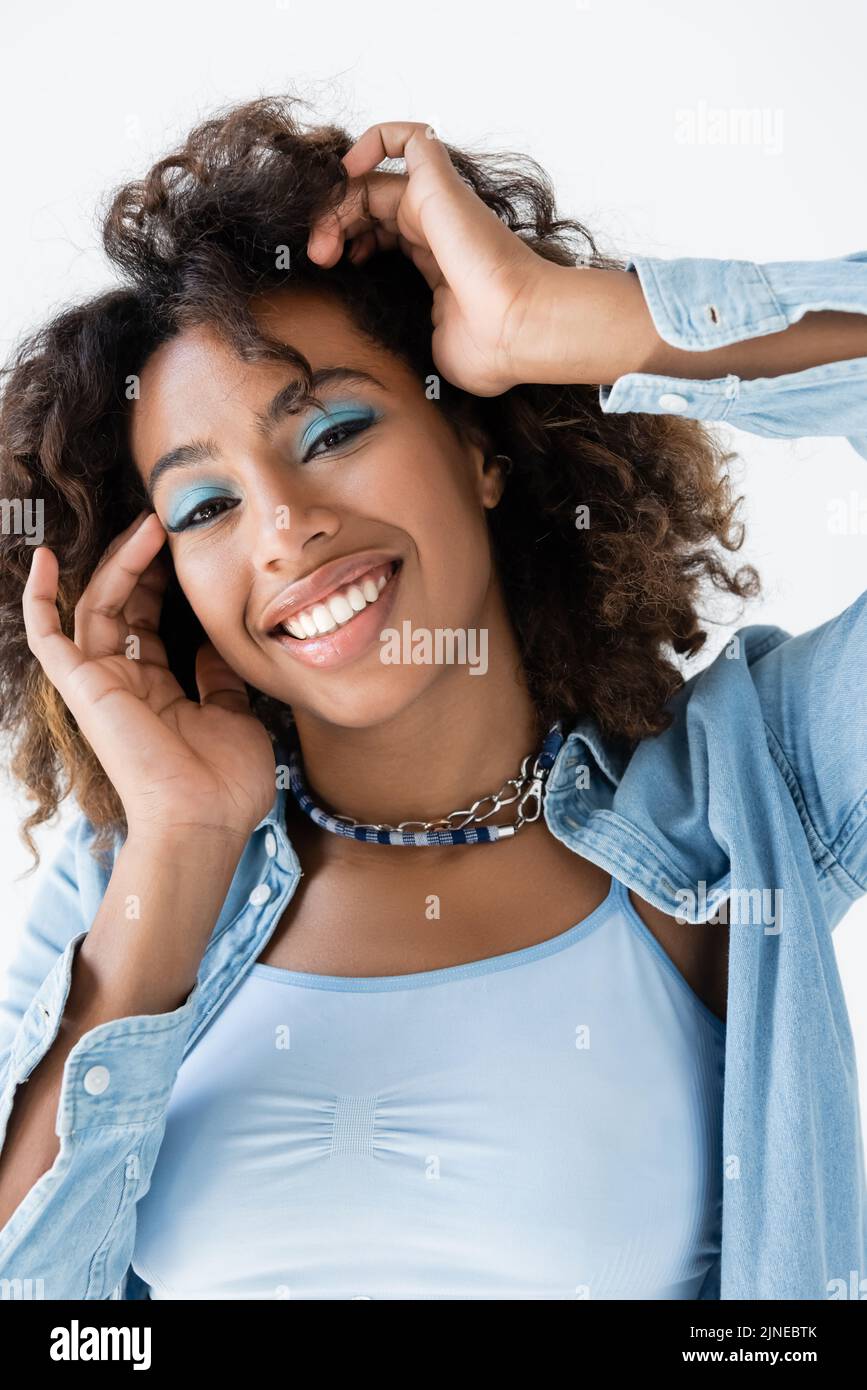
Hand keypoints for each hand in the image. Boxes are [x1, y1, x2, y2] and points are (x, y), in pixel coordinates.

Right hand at [23, 510, 277, 840]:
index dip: (163, 585)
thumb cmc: (224, 783)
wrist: (204, 820)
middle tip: (167, 525)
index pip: (150, 624)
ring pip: (96, 606)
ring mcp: (100, 684)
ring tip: (150, 525)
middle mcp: (124, 684)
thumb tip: (217, 644)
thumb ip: (219, 679)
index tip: (185, 549)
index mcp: (158, 692)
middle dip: (143, 563)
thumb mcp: (234, 717)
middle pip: (123, 607)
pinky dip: (39, 598)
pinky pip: (47, 637)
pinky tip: (42, 559)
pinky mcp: (82, 686)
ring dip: (119, 563)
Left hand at [306, 120, 554, 396]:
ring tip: (323, 242)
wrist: (517, 331)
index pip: (380, 232)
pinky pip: (406, 139)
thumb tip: (394, 334)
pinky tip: (346, 170)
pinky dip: (370, 142)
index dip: (350, 242)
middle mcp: (437, 226)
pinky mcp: (440, 184)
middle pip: (368, 204)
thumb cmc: (489, 347)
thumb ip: (411, 326)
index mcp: (436, 260)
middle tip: (319, 257)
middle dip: (333, 225)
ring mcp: (439, 202)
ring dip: (335, 203)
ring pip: (372, 179)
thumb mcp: (433, 342)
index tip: (340, 270)